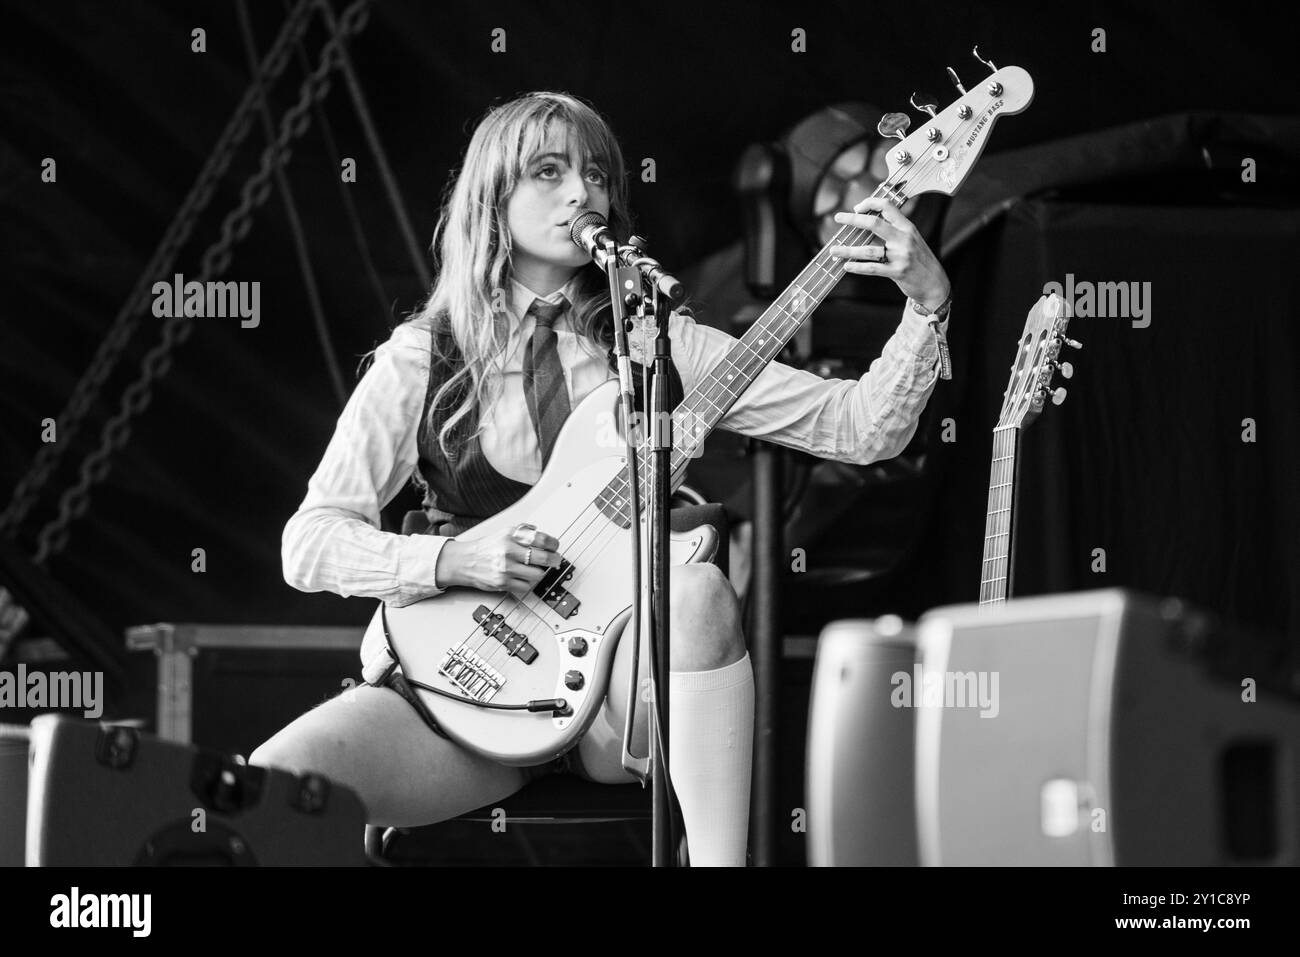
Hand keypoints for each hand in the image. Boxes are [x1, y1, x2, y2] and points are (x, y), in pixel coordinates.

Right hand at [435, 523, 561, 595]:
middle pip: (543, 558)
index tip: (555, 547)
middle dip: (554, 560)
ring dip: (540, 572)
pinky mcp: (503, 583)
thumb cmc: (487, 547)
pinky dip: (528, 582)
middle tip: (555, 560)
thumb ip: (523, 531)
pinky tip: (524, 577)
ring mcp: (506, 569)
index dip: (553, 543)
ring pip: (537, 574)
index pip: (541, 538)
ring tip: (536, 568)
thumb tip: (540, 533)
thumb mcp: (504, 532)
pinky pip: (526, 586)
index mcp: (510, 536)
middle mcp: (508, 551)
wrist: (466, 561)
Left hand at [829, 196, 949, 310]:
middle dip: (853, 219)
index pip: (887, 206)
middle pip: (874, 223)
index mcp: (907, 227)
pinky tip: (846, 265)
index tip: (856, 207)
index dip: (870, 203)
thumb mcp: (912, 239)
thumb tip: (869, 221)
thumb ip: (894, 230)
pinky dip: (857, 267)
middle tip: (838, 218)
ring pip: (868, 250)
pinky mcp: (897, 272)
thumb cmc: (919, 260)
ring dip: (848, 250)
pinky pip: (872, 268)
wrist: (934, 283)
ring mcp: (900, 256)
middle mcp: (904, 239)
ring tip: (834, 250)